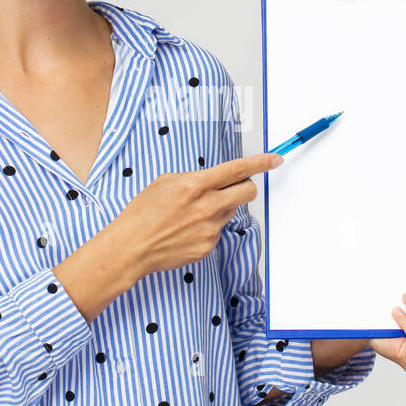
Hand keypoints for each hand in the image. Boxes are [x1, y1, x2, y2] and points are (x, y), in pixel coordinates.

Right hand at [110, 152, 283, 279]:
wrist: (131, 247)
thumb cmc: (142, 213)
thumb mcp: (166, 182)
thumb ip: (195, 179)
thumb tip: (214, 180)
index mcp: (195, 185)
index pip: (237, 169)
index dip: (260, 163)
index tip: (274, 159)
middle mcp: (207, 206)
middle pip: (247, 192)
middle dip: (245, 187)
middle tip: (234, 188)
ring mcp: (209, 229)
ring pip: (230, 211)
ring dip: (221, 208)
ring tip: (193, 213)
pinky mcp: (208, 246)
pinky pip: (218, 231)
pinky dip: (208, 228)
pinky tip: (187, 230)